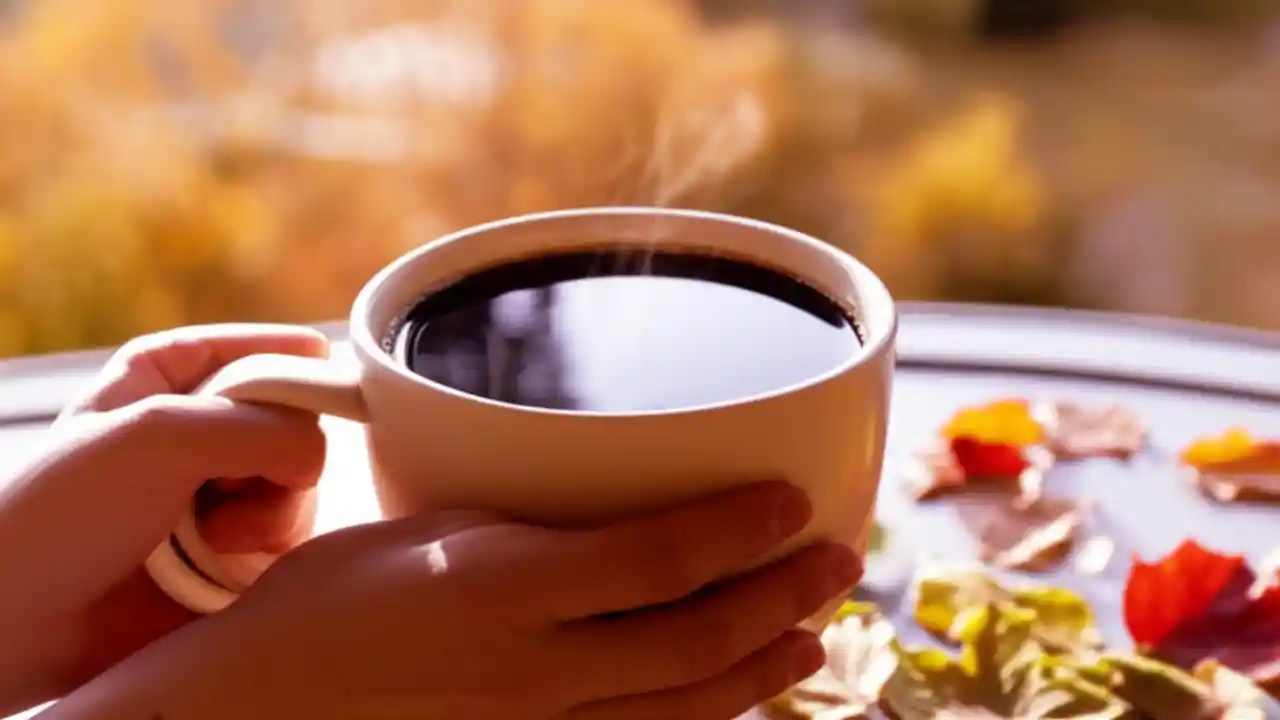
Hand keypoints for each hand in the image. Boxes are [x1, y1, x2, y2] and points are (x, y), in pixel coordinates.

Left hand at [0, 325, 329, 711]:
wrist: (20, 627)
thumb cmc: (60, 519)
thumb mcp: (157, 437)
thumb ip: (257, 425)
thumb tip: (321, 451)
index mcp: (168, 376)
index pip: (262, 347)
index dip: (296, 365)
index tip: (329, 384)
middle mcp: (200, 431)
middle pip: (295, 422)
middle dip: (281, 458)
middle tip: (232, 487)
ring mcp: (218, 495)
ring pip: (301, 486)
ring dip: (271, 515)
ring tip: (213, 541)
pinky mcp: (232, 554)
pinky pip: (291, 541)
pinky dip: (266, 555)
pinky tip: (219, 569)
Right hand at [52, 482, 859, 719]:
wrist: (267, 703)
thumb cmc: (331, 597)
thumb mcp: (427, 527)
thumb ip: (526, 523)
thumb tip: (608, 506)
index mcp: (510, 586)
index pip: (658, 560)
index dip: (738, 532)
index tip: (793, 501)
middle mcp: (538, 665)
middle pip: (694, 637)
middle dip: (781, 599)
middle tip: (839, 562)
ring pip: (683, 704)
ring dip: (762, 670)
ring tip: (814, 641)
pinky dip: (701, 719)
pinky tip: (732, 700)